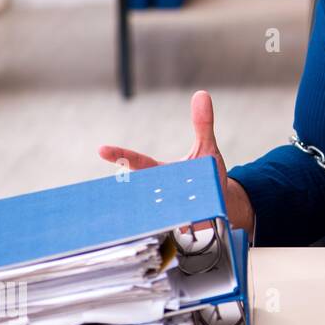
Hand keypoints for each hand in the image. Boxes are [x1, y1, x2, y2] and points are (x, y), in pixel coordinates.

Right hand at [98, 90, 254, 231]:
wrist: (222, 204)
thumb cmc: (207, 177)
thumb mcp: (206, 149)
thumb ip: (203, 124)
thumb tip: (202, 94)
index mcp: (161, 173)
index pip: (139, 162)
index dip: (122, 155)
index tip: (102, 149)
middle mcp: (161, 192)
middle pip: (146, 190)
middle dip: (150, 189)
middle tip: (159, 186)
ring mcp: (171, 211)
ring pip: (162, 212)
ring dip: (172, 210)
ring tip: (184, 212)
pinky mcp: (183, 228)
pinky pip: (179, 230)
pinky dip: (184, 230)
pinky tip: (190, 231)